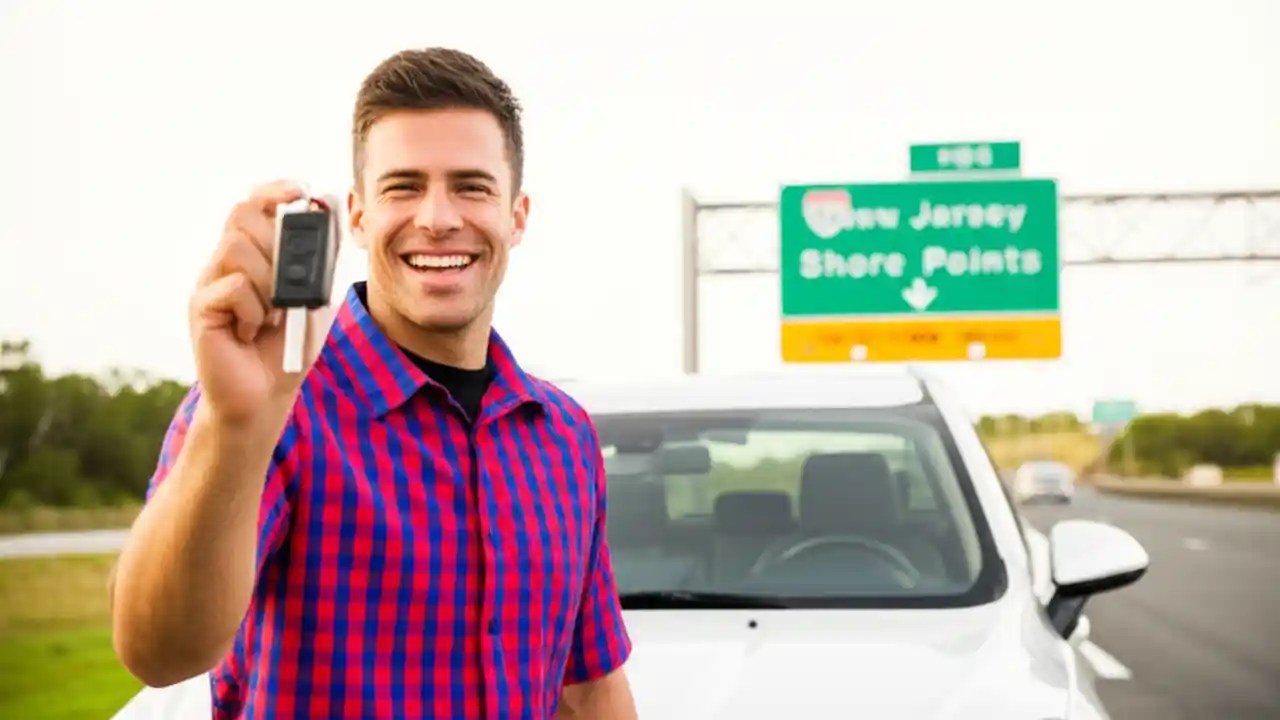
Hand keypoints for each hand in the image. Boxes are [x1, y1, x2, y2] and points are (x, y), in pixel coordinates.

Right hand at [189, 179, 339, 424]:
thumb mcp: (313, 301)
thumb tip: (327, 222)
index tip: (300, 190)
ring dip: (267, 279)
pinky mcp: (201, 308)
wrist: (265, 396)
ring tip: (270, 314)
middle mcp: (225, 263)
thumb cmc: (288, 348)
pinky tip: (252, 331)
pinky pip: (234, 286)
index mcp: (251, 257)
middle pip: (243, 215)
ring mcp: (209, 283)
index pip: (252, 205)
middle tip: (286, 281)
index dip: (273, 191)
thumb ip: (316, 265)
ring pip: (237, 247)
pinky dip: (254, 309)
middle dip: (274, 239)